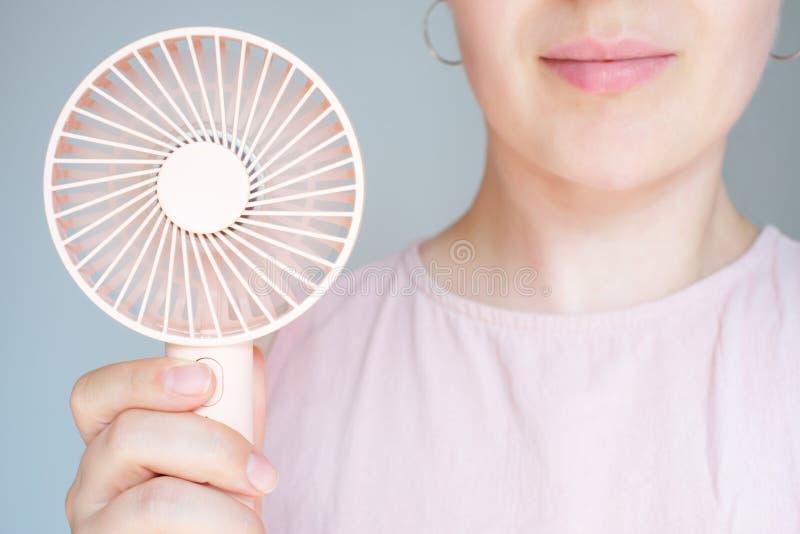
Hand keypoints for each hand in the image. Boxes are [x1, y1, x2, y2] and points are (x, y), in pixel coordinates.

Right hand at [65, 347, 275, 532]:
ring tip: (250, 517)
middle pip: (127, 435)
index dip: (145, 378)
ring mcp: (97, 524)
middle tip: (257, 469)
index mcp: (111, 442)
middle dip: (209, 444)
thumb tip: (247, 358)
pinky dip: (222, 528)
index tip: (205, 379)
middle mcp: (91, 482)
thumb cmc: (219, 509)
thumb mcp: (229, 453)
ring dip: (223, 503)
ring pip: (156, 498)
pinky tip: (236, 531)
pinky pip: (171, 531)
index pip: (97, 393)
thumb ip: (233, 407)